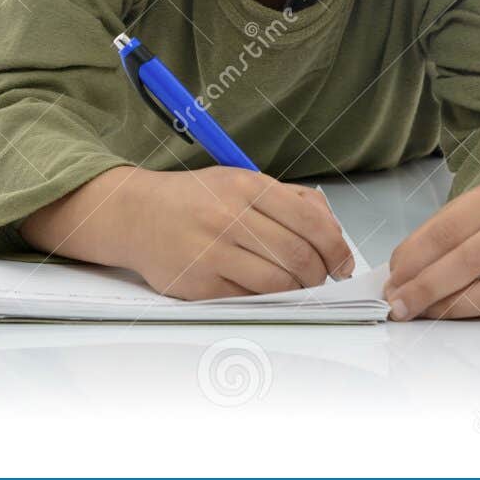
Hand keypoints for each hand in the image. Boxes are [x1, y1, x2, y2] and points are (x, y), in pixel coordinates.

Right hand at [121, 167, 355, 299]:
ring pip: (279, 282)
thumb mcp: (239, 180)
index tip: (342, 262)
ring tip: (296, 285)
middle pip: (299, 255)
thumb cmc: (194, 198)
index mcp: (246, 186)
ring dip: (298, 290)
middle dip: (321, 274)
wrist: (136, 213)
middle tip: (323, 278)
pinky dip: (267, 298)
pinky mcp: (200, 284)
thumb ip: (288, 198)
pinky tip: (264, 288)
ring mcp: (212, 252)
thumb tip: (331, 229)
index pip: (310, 220)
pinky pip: (251, 299)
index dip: (336, 247)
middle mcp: (229, 216)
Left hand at [381, 177, 479, 320]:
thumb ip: (430, 239)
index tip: (391, 282)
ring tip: (421, 313)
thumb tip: (399, 278)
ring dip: (448, 307)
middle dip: (426, 288)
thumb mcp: (462, 212)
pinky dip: (473, 314)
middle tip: (398, 306)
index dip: (414, 260)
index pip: (446, 231)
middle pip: (468, 261)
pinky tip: (449, 314)